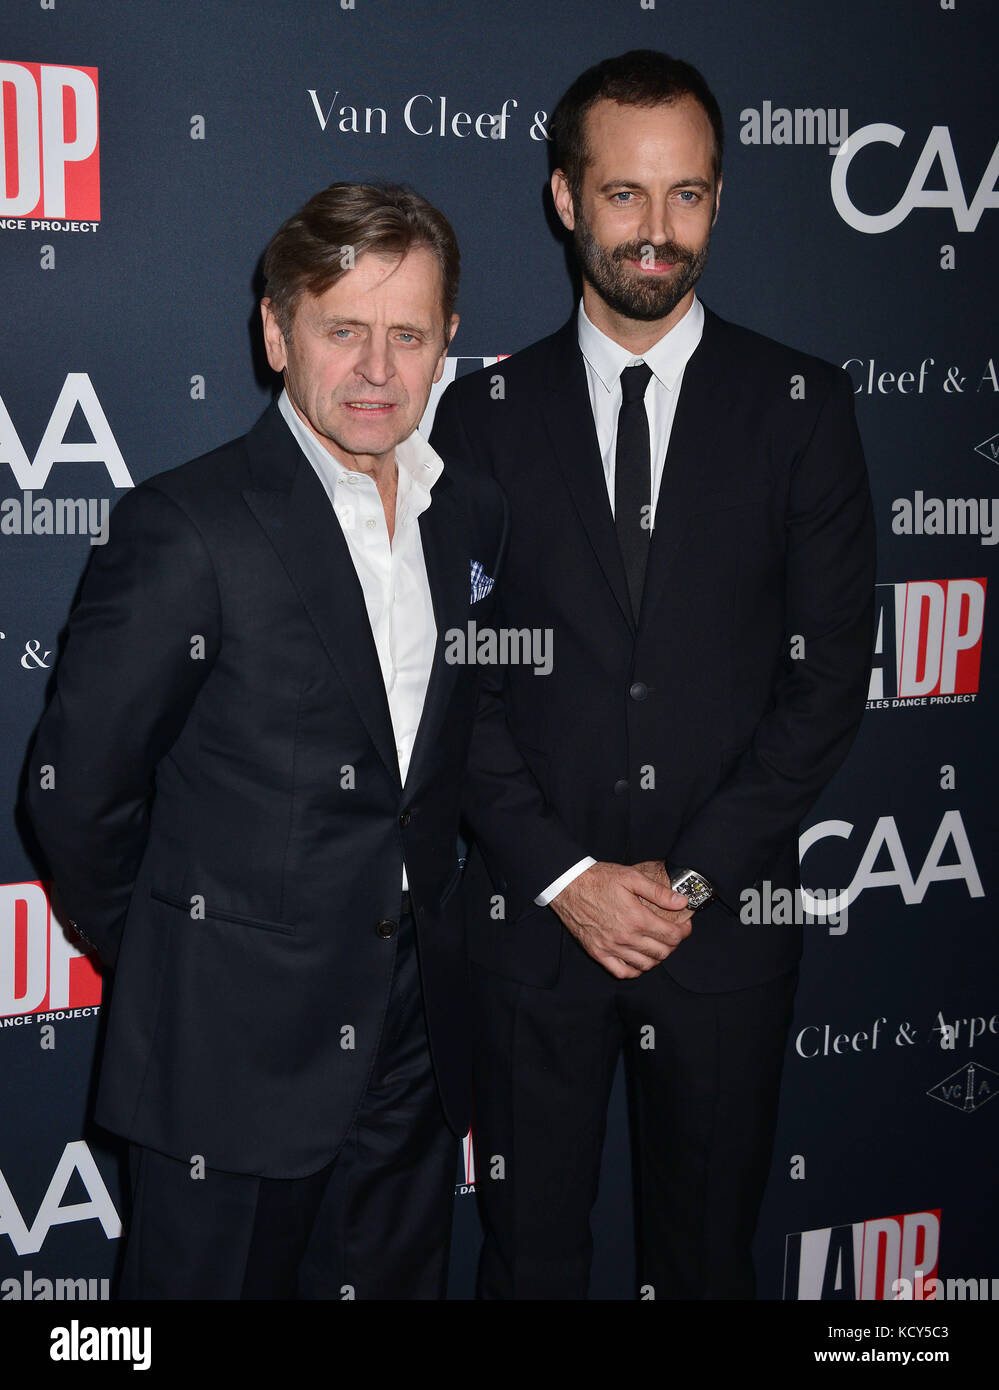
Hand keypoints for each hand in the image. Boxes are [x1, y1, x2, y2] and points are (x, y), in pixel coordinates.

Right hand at [550, 861, 692, 979]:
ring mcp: (611, 948)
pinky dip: (635, 970)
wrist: (568, 885)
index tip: (685, 926)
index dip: (684, 932)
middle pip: (662, 952)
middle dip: (673, 944)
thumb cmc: (599, 879)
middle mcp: (625, 937)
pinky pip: (622, 972)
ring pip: (645, 965)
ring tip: (657, 945)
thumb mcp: (631, 877)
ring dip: (657, 957)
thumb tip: (681, 902)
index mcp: (636, 918)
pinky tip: (638, 959)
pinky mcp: (598, 953)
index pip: (671, 936)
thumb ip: (658, 892)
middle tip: (672, 934)